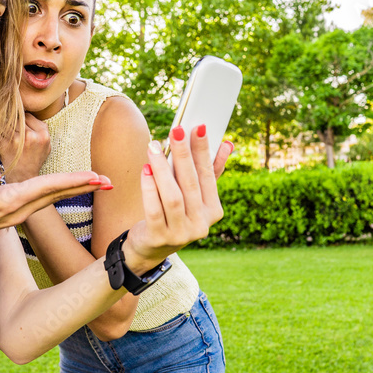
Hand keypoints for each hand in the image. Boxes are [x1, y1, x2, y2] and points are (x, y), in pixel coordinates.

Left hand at [0, 113, 51, 183]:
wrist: (22, 178)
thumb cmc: (34, 160)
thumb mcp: (46, 146)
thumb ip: (42, 129)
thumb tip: (28, 111)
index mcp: (43, 135)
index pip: (28, 116)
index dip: (23, 120)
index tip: (20, 128)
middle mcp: (31, 136)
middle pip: (17, 118)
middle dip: (14, 124)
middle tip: (13, 133)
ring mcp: (17, 140)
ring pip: (7, 123)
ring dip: (5, 128)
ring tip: (8, 137)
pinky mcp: (4, 144)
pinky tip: (1, 140)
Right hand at [0, 166, 110, 264]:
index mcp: (7, 203)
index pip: (46, 188)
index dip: (71, 181)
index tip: (95, 176)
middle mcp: (17, 211)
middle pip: (57, 195)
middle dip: (84, 186)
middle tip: (112, 180)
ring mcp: (16, 215)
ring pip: (52, 199)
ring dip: (76, 189)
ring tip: (99, 182)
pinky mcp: (11, 214)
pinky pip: (43, 202)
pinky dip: (60, 192)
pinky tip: (68, 188)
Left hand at [123, 124, 228, 273]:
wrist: (151, 246)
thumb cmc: (174, 213)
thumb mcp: (193, 194)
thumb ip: (209, 171)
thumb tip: (227, 144)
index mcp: (213, 211)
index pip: (208, 176)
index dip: (203, 150)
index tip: (198, 126)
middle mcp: (201, 225)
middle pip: (191, 184)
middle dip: (184, 154)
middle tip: (176, 130)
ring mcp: (181, 234)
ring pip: (173, 196)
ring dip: (163, 168)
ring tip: (154, 147)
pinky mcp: (159, 237)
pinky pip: (154, 209)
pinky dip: (149, 187)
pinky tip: (145, 168)